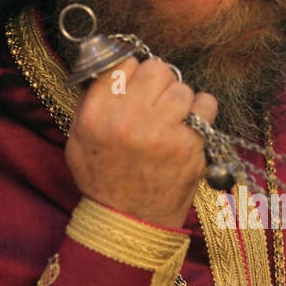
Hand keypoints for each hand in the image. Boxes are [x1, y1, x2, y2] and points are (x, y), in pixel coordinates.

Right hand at [64, 55, 217, 229]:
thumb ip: (93, 99)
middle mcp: (127, 119)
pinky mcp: (189, 145)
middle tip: (157, 102)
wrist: (130, 221)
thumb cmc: (104, 179)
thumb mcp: (79, 138)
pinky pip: (205, 105)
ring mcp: (161, 131)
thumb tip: (115, 63)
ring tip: (172, 120)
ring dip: (179, 100)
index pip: (122, 63)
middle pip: (156, 69)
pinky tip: (190, 127)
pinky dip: (202, 112)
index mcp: (96, 114)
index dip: (133, 73)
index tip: (136, 87)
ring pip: (182, 86)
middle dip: (159, 82)